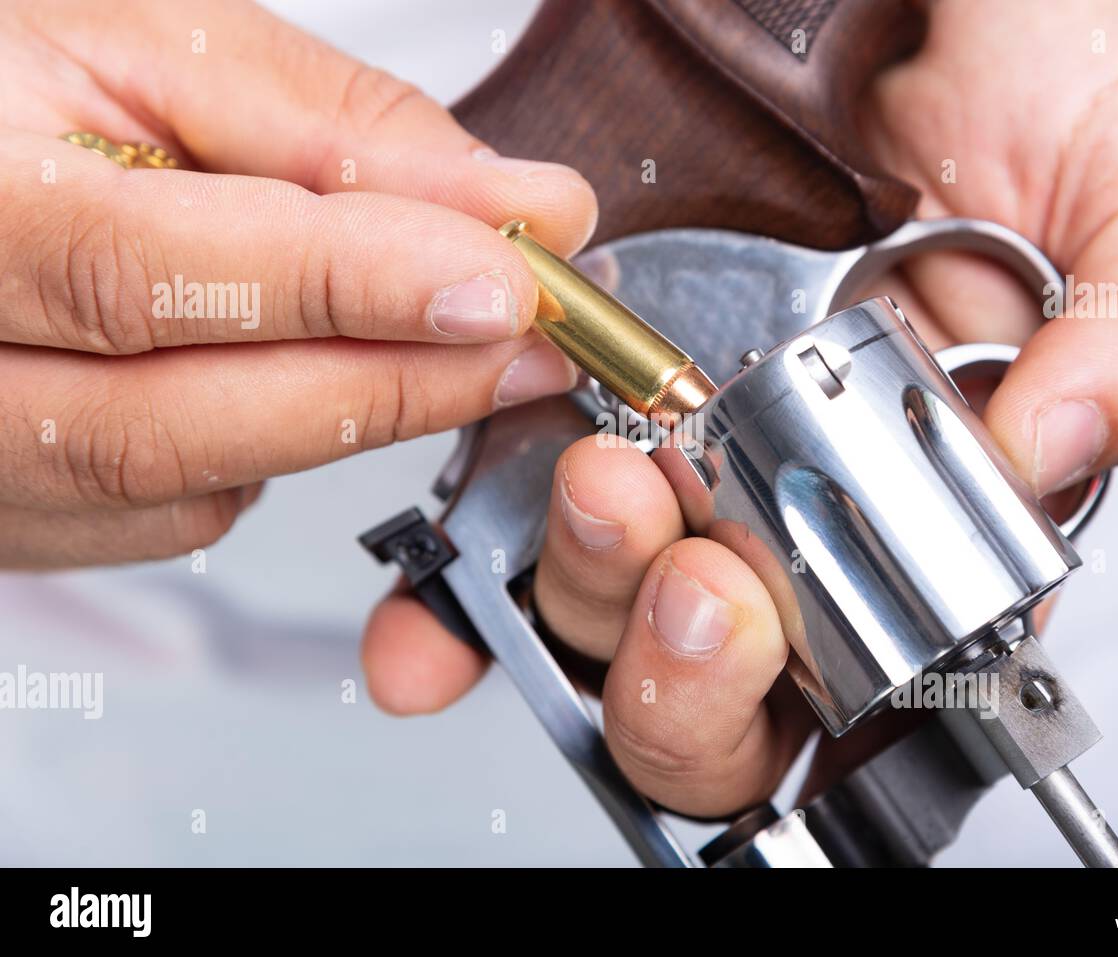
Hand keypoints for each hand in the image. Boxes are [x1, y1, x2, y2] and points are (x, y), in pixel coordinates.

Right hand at [0, 0, 595, 567]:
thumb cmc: (2, 74)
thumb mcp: (147, 45)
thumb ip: (330, 131)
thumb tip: (512, 207)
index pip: (143, 273)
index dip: (343, 287)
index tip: (499, 282)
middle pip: (171, 422)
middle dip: (386, 385)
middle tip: (529, 341)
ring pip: (187, 486)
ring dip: (349, 420)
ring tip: (460, 350)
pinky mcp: (16, 512)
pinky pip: (173, 513)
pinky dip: (277, 449)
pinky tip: (317, 376)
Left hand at [363, 0, 1117, 816]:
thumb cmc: (1020, 65)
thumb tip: (1061, 450)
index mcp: (936, 488)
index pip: (873, 662)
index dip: (813, 688)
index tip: (782, 624)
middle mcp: (803, 485)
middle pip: (722, 679)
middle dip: (686, 674)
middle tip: (697, 587)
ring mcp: (683, 440)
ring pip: (605, 612)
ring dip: (588, 598)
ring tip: (609, 502)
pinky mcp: (580, 381)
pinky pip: (502, 512)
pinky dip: (467, 581)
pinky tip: (462, 594)